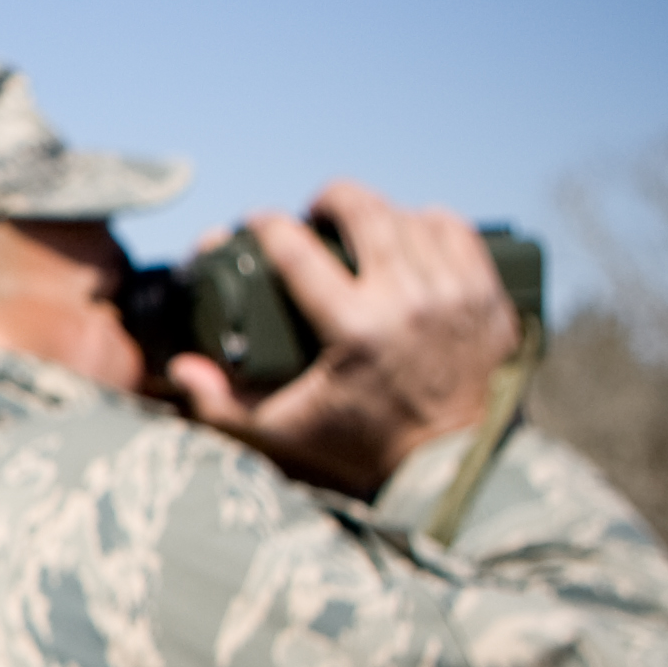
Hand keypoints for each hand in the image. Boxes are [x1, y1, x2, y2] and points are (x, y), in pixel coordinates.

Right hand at [161, 179, 515, 495]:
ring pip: (409, 215)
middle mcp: (408, 302)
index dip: (266, 225)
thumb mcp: (283, 429)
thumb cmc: (358, 444)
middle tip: (315, 214)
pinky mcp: (487, 296)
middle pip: (363, 210)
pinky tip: (411, 234)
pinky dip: (428, 223)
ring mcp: (454, 295)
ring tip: (361, 231)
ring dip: (379, 214)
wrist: (447, 466)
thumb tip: (180, 367)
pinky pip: (455, 230)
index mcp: (354, 331)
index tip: (256, 224)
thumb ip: (223, 403)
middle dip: (329, 199)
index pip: (297, 250)